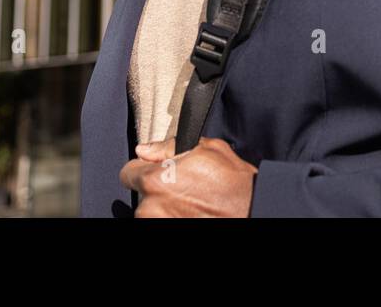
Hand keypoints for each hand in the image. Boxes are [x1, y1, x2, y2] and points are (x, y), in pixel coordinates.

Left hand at [119, 136, 257, 217]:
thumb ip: (168, 146)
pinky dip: (172, 218)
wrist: (252, 210)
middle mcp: (150, 207)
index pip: (128, 172)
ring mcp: (158, 225)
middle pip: (141, 194)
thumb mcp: (206, 149)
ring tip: (190, 202)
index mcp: (155, 180)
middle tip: (183, 187)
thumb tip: (145, 149)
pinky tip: (191, 213)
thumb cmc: (234, 183)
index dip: (144, 168)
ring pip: (150, 212)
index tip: (156, 171)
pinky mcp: (166, 234)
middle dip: (157, 189)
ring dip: (164, 208)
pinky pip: (160, 223)